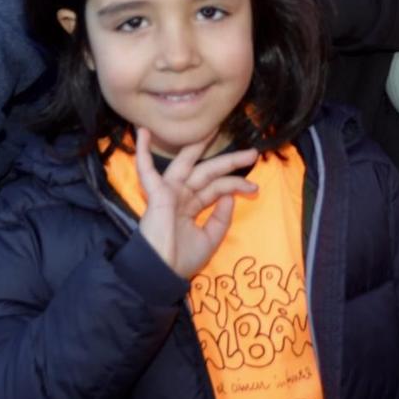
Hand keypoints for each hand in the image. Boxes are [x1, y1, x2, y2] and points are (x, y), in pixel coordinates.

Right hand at [134, 137, 258, 278]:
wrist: (160, 272)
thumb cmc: (181, 260)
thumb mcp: (209, 240)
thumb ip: (220, 218)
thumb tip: (229, 196)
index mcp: (192, 206)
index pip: (217, 188)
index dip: (237, 185)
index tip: (255, 189)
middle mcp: (181, 195)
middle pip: (208, 171)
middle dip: (230, 161)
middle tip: (253, 152)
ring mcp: (169, 192)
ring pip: (188, 164)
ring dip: (198, 145)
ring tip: (213, 126)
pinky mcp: (157, 194)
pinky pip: (146, 170)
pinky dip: (142, 152)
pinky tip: (143, 132)